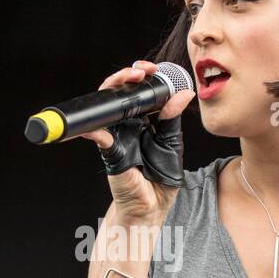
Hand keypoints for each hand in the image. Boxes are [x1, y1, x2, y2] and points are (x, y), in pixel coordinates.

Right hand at [76, 60, 194, 224]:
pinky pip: (100, 138)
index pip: (140, 93)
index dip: (144, 78)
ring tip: (125, 80)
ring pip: (108, 107)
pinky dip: (94, 130)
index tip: (153, 70)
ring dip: (113, 90)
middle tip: (140, 72)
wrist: (152, 207)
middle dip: (127, 77)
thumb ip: (172, 120)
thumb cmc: (161, 178)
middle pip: (121, 94)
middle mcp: (127, 125)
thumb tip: (184, 94)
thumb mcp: (172, 144)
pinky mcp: (109, 152)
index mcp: (144, 121)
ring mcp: (116, 136)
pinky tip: (98, 123)